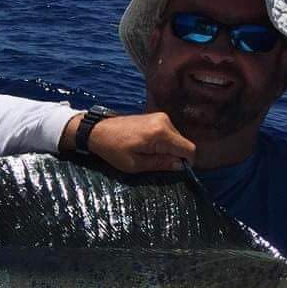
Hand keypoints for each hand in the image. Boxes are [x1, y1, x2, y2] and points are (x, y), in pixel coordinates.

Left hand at [61, 111, 194, 172]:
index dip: (187, 162)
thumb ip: (160, 164)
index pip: (188, 148)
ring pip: (177, 138)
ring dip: (169, 149)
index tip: (176, 170)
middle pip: (183, 143)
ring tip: (149, 155)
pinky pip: (169, 133)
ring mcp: (160, 117)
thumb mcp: (134, 164)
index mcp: (161, 133)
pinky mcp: (156, 116)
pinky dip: (164, 142)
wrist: (98, 131)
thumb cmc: (113, 150)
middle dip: (176, 156)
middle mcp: (165, 121)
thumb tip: (180, 166)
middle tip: (158, 164)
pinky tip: (148, 147)